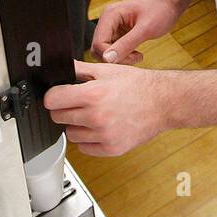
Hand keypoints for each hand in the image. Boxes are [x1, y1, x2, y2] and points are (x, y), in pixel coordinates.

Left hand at [44, 60, 166, 156]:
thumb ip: (80, 69)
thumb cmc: (138, 85)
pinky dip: (88, 139)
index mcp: (93, 94)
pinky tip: (101, 127)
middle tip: (80, 102)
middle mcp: (96, 116)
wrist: (164, 102)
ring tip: (94, 114)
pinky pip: (84, 148)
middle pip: (58, 117)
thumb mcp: (108, 70)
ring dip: (77, 125)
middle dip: (65, 108)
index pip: (52, 100)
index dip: (54, 96)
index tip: (59, 95)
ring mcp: (103, 135)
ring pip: (70, 134)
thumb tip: (60, 68)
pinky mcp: (111, 148)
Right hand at [94, 0, 182, 63]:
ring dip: (120, 57)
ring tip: (137, 56)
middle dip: (115, 58)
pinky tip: (137, 53)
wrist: (170, 3)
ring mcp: (112, 26)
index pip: (98, 43)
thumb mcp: (145, 29)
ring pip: (106, 51)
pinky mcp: (119, 33)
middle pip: (99, 48)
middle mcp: (108, 20)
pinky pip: (114, 49)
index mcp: (110, 15)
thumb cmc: (161, 10)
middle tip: (135, 58)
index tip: (131, 58)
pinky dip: (123, 55)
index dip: (111, 56)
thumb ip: (126, 44)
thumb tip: (107, 59)